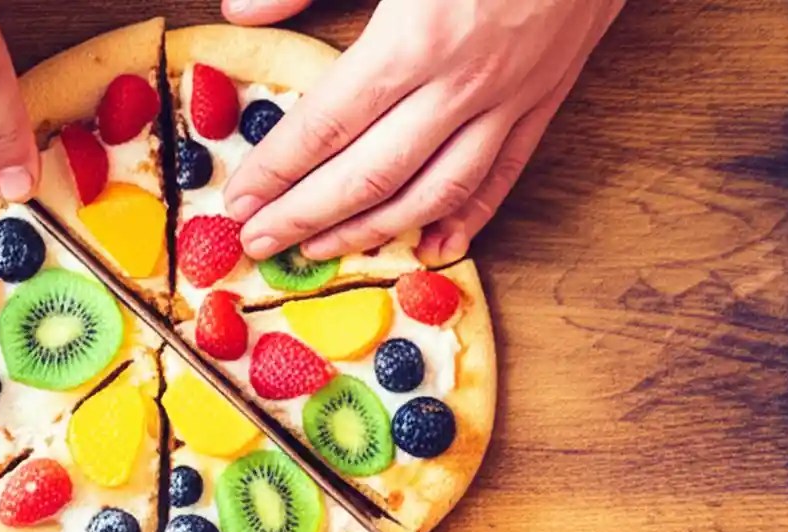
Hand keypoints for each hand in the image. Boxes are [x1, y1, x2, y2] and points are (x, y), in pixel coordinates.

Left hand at [221, 0, 624, 265]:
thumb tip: (239, 13)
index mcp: (415, 37)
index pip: (327, 125)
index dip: (277, 171)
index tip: (240, 202)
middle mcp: (462, 82)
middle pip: (371, 173)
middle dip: (308, 216)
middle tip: (261, 243)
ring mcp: (511, 96)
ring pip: (435, 189)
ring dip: (375, 230)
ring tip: (325, 251)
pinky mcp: (548, 95)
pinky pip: (504, 173)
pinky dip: (468, 218)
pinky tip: (433, 248)